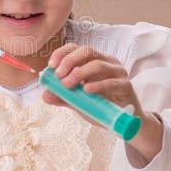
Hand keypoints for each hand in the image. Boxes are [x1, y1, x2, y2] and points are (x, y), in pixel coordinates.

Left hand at [43, 42, 163, 162]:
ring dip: (80, 73)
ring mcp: (118, 72)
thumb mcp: (79, 102)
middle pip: (87, 51)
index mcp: (94, 61)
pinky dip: (98, 85)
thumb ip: (63, 97)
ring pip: (98, 64)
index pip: (77, 49)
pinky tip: (87, 89)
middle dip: (70, 61)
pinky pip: (112, 82)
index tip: (51, 65)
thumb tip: (45, 94)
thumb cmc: (102, 107)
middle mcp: (107, 62)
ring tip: (67, 84)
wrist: (124, 122)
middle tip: (58, 75)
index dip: (62, 53)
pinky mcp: (126, 85)